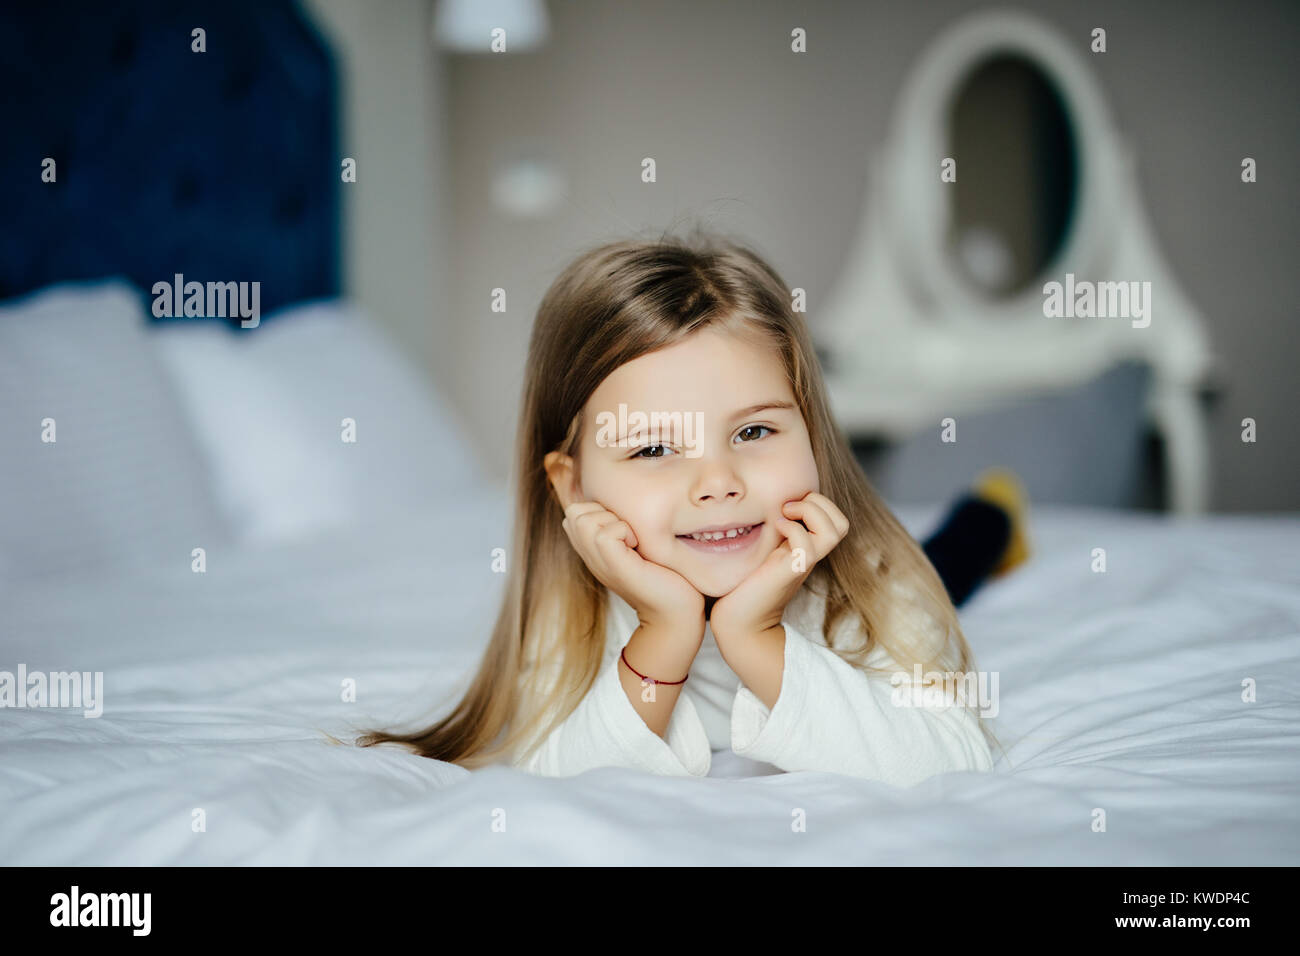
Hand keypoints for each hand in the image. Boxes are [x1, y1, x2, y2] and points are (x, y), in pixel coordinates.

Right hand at [561, 501, 704, 632]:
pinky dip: (624, 532)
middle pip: (574, 511)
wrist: (676, 612)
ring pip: (585, 519)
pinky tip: (638, 548)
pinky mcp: (614, 567)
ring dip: (613, 521)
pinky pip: (604, 533)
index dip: (598, 508)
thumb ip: (621, 522)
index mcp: (592, 549)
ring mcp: (599, 563)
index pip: (574, 510)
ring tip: (633, 540)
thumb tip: (617, 495)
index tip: (625, 527)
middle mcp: (590, 556)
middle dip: (603, 511)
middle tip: (629, 532)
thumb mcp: (636, 542)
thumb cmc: (665, 575)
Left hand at [709, 492, 849, 643]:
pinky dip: (793, 529)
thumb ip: (773, 533)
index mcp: (807, 547)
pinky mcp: (790, 572)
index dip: (819, 503)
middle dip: (819, 503)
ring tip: (784, 514)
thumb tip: (768, 505)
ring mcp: (802, 564)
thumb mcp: (763, 551)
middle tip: (789, 506)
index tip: (789, 504)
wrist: (740, 621)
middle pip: (841, 523)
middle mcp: (810, 555)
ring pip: (833, 531)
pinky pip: (806, 546)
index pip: (836, 519)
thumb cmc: (745, 585)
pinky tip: (775, 529)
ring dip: (809, 512)